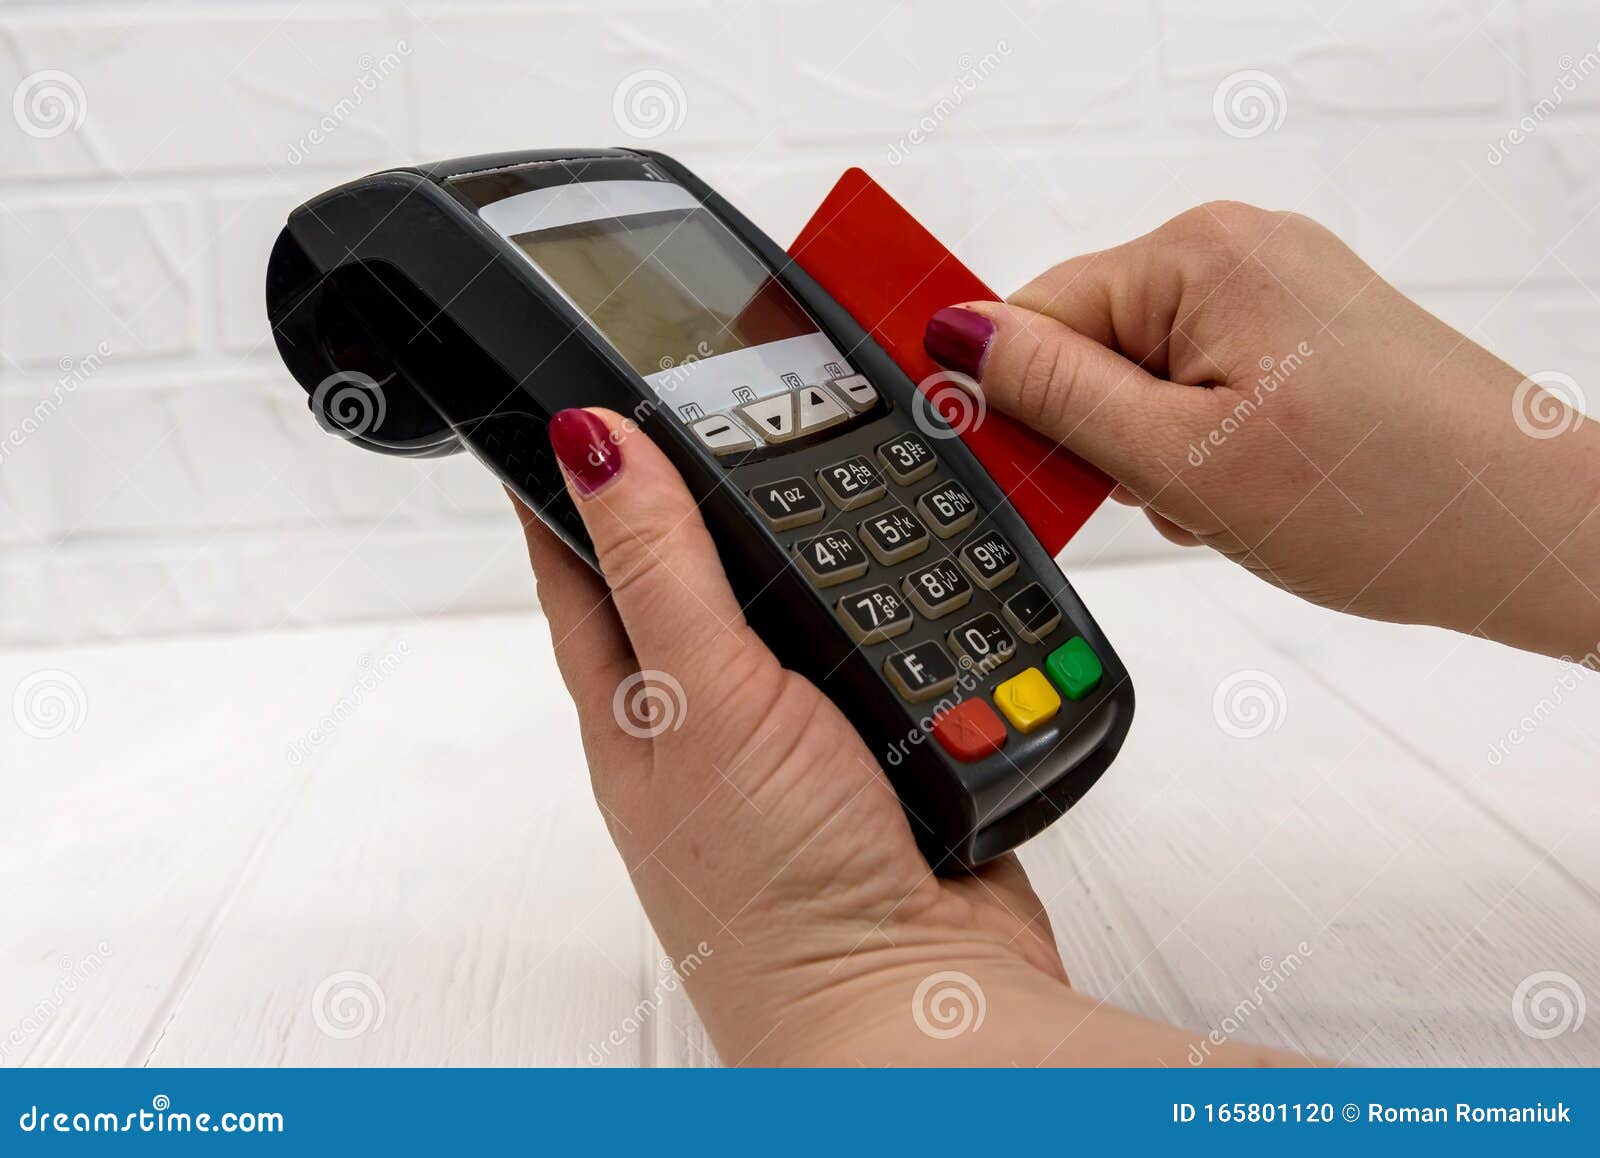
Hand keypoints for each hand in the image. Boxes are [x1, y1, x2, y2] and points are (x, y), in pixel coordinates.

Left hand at [512, 407, 1297, 1065]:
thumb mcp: (701, 701)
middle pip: (701, 561)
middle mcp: (709, 707)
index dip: (574, 468)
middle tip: (738, 397)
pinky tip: (925, 565)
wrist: (911, 1001)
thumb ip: (660, 569)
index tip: (576, 389)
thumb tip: (592, 443)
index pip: (579, 555)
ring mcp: (799, 726)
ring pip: (805, 594)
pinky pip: (893, 641)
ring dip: (831, 541)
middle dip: (719, 486)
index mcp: (633, 698)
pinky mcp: (884, 741)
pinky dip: (909, 602)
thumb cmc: (776, 892)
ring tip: (846, 461)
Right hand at [924, 202, 1599, 661]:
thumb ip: (1055, 395)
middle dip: (1106, 436)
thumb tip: (956, 338)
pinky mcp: (1307, 335)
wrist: (1531, 531)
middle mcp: (1240, 250)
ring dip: (1158, 452)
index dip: (1022, 405)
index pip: (1038, 313)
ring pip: (1147, 377)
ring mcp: (1280, 290)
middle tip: (1170, 496)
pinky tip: (1256, 489)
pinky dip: (1206, 445)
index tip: (1043, 476)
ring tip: (1231, 499)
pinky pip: (1204, 385)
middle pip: (1091, 344)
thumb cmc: (1388, 492)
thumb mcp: (1184, 458)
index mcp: (1200, 254)